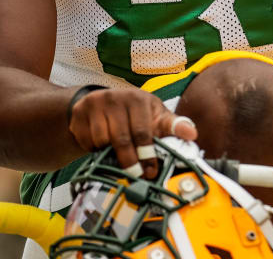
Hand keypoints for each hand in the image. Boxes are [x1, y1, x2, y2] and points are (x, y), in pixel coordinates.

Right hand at [68, 87, 198, 179]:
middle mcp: (118, 97)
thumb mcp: (154, 117)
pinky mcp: (80, 112)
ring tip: (115, 152)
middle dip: (131, 162)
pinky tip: (99, 143)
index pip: (145, 130)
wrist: (99, 105)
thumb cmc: (134, 114)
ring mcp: (97, 103)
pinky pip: (87, 141)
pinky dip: (93, 148)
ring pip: (103, 141)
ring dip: (109, 153)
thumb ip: (172, 126)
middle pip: (124, 140)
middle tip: (136, 176)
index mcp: (140, 99)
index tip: (152, 172)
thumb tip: (192, 134)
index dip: (148, 153)